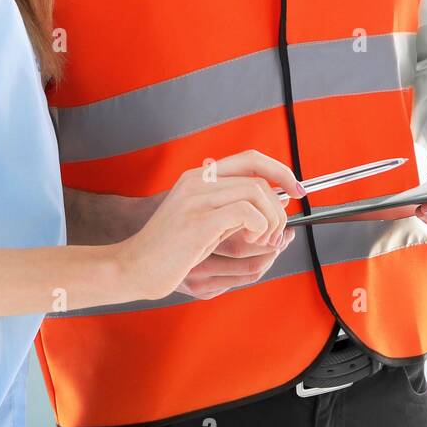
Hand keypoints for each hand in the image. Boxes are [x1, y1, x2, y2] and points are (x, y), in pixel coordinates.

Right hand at [119, 151, 302, 300]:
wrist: (131, 267)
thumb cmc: (167, 252)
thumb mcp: (202, 224)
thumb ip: (231, 212)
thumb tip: (275, 210)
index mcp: (199, 178)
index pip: (251, 158)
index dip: (280, 170)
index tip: (296, 190)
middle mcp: (198, 182)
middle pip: (259, 178)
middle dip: (279, 208)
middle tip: (277, 233)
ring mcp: (197, 199)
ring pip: (257, 193)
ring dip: (271, 221)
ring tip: (261, 241)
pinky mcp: (199, 222)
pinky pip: (246, 213)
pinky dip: (259, 228)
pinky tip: (249, 242)